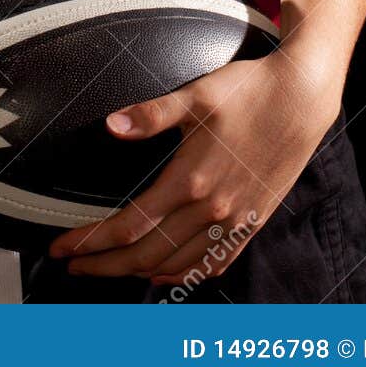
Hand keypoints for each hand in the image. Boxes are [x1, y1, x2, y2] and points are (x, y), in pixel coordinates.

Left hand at [46, 50, 339, 287]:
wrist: (302, 98)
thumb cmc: (250, 91)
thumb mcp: (196, 94)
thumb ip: (152, 113)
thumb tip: (112, 125)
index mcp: (191, 180)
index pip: (130, 226)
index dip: (91, 242)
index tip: (63, 247)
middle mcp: (212, 210)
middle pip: (146, 255)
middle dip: (104, 265)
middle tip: (74, 265)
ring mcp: (234, 222)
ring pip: (177, 266)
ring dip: (137, 274)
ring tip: (109, 268)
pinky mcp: (251, 222)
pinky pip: (212, 264)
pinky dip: (182, 275)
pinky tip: (165, 272)